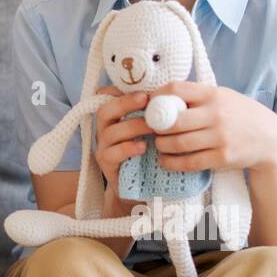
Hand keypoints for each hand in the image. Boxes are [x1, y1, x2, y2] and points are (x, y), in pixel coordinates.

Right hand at [92, 86, 150, 209]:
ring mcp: (103, 148)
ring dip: (132, 126)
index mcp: (113, 117)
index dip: (118, 91)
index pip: (106, 97)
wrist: (141, 187)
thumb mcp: (149, 130)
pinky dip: (127, 149)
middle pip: (104, 110)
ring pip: (110, 132)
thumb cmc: (148, 153)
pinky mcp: (107, 165)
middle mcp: (104, 130)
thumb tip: (173, 92)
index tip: (141, 89)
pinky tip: (143, 147)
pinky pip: (112, 154)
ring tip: (152, 126)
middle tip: (146, 100)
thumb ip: (152, 113)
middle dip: (124, 103)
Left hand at [149, 81, 276, 173]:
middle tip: (151, 128)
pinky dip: (172, 163)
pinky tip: (165, 160)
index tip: (148, 103)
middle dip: (156, 126)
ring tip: (158, 144)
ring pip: (178, 143)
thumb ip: (197, 95)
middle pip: (173, 121)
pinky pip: (190, 162)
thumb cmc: (238, 114)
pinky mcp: (222, 157)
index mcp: (213, 94)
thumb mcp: (222, 96)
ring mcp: (220, 137)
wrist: (270, 138)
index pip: (177, 89)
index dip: (157, 95)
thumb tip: (160, 95)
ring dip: (161, 145)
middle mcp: (216, 114)